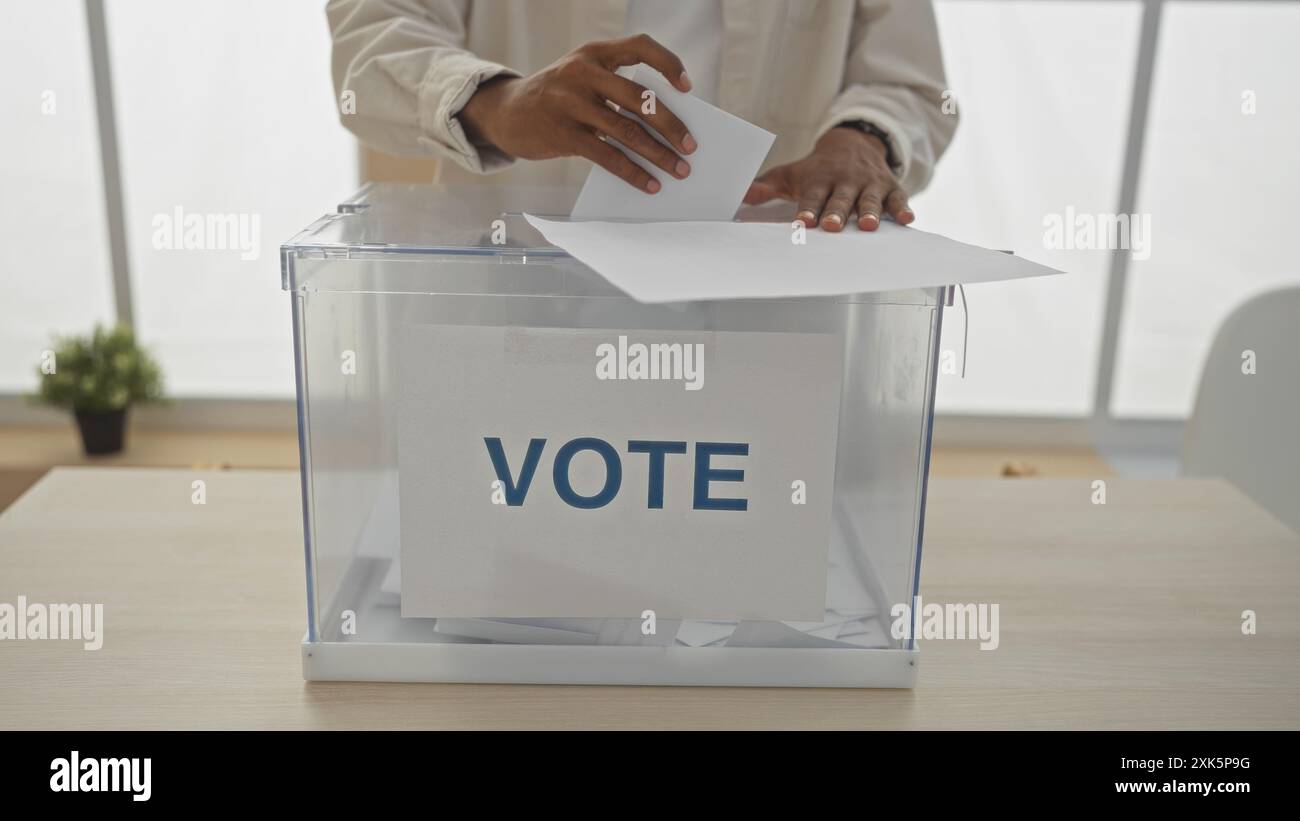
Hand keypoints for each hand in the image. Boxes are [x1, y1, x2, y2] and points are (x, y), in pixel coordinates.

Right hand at [459, 35, 696, 192]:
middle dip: (671, 125)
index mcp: (594, 53)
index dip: (668, 63)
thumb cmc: (559, 98)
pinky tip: (649, 184)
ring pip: (626, 130)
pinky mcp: (563, 133)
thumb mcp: (583, 79)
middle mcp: (583, 72)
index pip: (639, 46)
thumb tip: (665, 125)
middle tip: (691, 146)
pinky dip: (632, 172)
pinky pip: (607, 155)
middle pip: (639, 97)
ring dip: (658, 153)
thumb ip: (617, 90)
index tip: (688, 87)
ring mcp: (570, 102)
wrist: (507, 112)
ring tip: (678, 169)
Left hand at [743, 126, 913, 231]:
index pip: (812, 195)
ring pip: (869, 198)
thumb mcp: (790, 173)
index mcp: (820, 178)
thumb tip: (740, 196)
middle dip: (837, 211)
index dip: (808, 208)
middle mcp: (845, 179)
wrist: (852, 143)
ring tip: (868, 226)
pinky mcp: (890, 186)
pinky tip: (907, 219)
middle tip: (832, 226)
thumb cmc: (816, 169)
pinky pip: (898, 197)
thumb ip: (766, 186)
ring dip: (870, 211)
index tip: (803, 222)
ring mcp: (869, 183)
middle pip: (841, 198)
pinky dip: (903, 207)